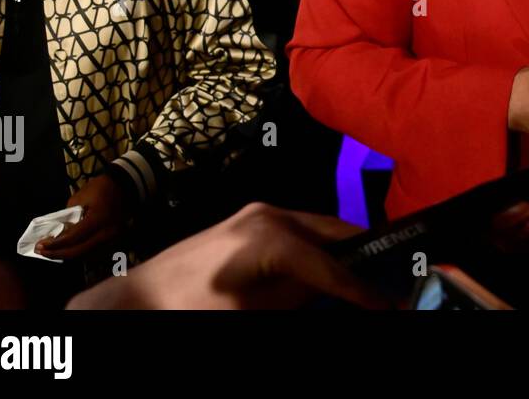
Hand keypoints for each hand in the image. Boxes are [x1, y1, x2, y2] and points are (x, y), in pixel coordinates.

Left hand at [36, 175, 128, 260]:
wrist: (124, 185)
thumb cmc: (100, 188)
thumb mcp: (79, 198)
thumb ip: (68, 217)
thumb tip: (56, 233)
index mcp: (98, 220)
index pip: (73, 238)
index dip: (54, 244)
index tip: (38, 246)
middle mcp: (107, 233)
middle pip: (79, 251)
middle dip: (58, 254)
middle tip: (41, 252)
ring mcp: (113, 238)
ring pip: (87, 255)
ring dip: (68, 255)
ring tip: (53, 252)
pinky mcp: (115, 240)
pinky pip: (95, 252)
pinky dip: (81, 253)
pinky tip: (69, 250)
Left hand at [66, 203, 387, 308]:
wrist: (138, 298)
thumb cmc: (189, 309)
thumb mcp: (251, 315)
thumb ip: (299, 301)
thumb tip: (335, 297)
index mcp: (274, 238)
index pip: (334, 268)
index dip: (364, 291)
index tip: (391, 305)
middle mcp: (272, 215)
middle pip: (336, 233)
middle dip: (364, 256)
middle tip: (390, 281)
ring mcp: (260, 213)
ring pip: (320, 227)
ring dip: (342, 250)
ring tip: (366, 275)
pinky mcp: (250, 221)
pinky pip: (300, 229)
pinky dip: (319, 246)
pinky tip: (326, 267)